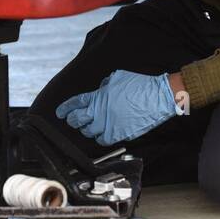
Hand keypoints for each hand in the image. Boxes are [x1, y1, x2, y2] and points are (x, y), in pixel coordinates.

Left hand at [56, 70, 177, 145]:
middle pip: (78, 120)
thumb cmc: (140, 85)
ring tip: (89, 126)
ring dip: (87, 129)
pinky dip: (100, 138)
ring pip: (89, 132)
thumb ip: (104, 85)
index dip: (66, 109)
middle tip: (73, 120)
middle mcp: (101, 112)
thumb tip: (99, 91)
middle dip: (73, 120)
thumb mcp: (117, 78)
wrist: (158, 97)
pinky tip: (102, 134)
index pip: (75, 104)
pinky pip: (103, 141)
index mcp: (98, 97)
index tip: (61, 112)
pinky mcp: (119, 135)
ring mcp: (109, 125)